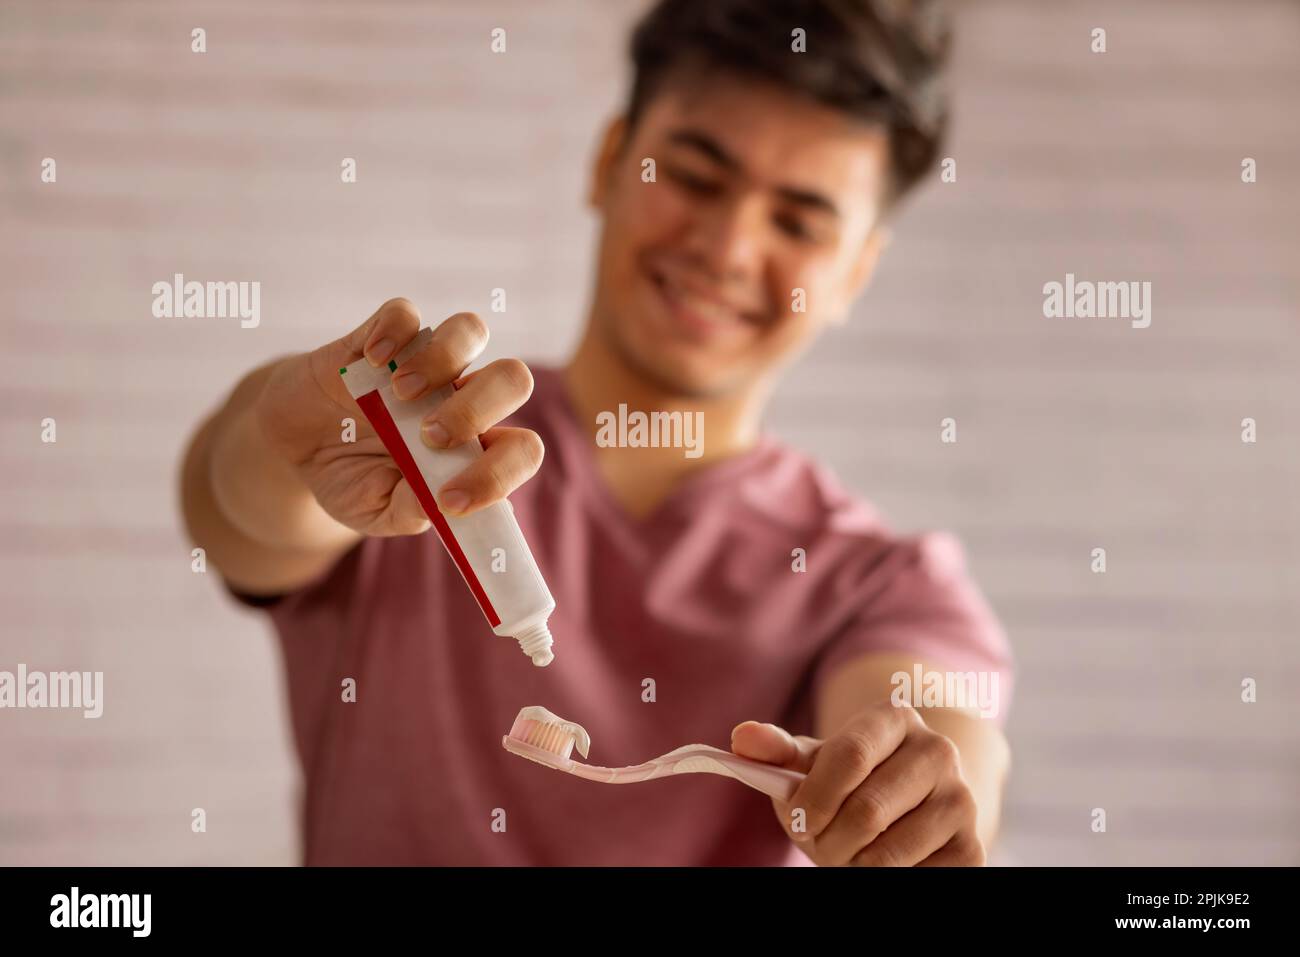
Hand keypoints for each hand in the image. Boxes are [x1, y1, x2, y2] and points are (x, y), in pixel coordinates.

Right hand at [255, 298, 542, 534]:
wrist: (297, 448)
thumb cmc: (352, 479)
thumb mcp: (376, 511)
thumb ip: (410, 511)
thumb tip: (438, 502)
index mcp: (475, 447)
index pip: (521, 449)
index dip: (499, 474)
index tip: (449, 500)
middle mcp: (462, 397)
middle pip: (514, 378)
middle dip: (477, 408)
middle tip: (429, 437)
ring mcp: (425, 362)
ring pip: (470, 330)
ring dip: (442, 361)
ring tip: (400, 394)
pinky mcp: (382, 337)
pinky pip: (403, 314)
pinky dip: (392, 332)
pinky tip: (370, 361)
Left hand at [730, 700, 985, 865]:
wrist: (907, 804)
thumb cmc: (847, 780)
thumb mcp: (811, 760)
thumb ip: (775, 751)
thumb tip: (742, 738)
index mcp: (895, 717)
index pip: (851, 757)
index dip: (815, 797)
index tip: (799, 819)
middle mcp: (938, 750)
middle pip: (867, 811)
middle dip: (829, 840)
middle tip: (819, 844)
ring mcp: (962, 798)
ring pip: (889, 853)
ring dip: (853, 865)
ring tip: (847, 853)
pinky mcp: (973, 847)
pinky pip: (915, 878)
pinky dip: (884, 878)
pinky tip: (881, 861)